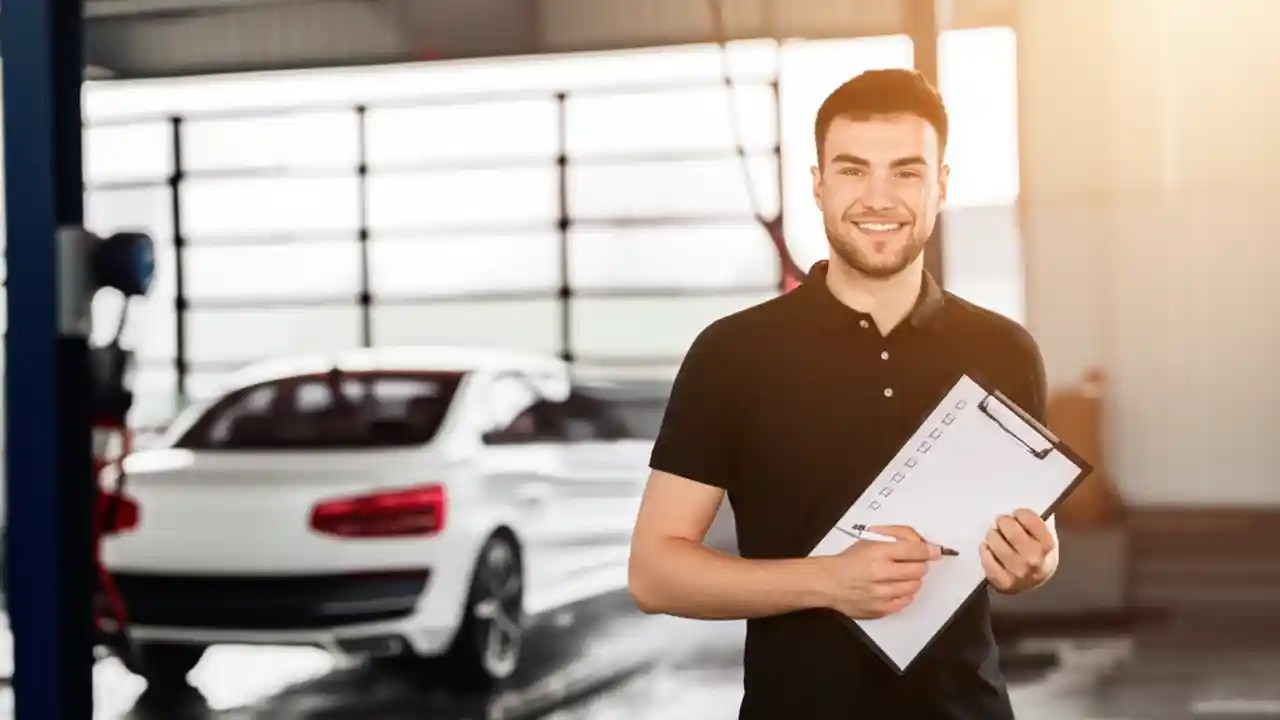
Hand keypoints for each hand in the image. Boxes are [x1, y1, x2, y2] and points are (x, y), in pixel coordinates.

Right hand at [819, 525, 941, 618]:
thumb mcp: (868, 542)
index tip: (934, 551)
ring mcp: (881, 593)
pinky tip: (896, 588)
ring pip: (914, 586)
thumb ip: (895, 541)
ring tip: (902, 576)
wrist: (827, 582)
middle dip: (920, 564)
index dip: (928, 550)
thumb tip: (924, 546)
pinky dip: (904, 594)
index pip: (914, 550)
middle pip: (919, 569)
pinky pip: (905, 601)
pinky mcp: (880, 608)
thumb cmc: (848, 561)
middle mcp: (880, 572)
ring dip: (912, 579)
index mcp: (877, 551)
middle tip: (914, 563)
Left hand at [980, 509, 1056, 594]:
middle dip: (1003, 522)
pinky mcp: (1003, 583)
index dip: (1019, 513)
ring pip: (995, 543)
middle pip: (1010, 530)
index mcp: (1047, 544)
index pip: (1028, 517)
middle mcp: (1035, 560)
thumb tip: (1020, 496)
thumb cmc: (1038, 548)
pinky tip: (989, 548)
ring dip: (992, 535)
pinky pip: (986, 560)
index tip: (1017, 515)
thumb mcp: (1044, 532)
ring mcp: (1018, 573)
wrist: (1038, 577)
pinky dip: (985, 551)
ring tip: (995, 535)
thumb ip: (1036, 516)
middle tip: (1001, 522)